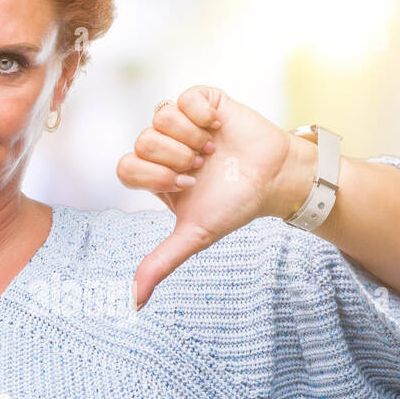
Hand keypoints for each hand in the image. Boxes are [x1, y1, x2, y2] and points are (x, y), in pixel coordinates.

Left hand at [116, 85, 312, 309]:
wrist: (274, 180)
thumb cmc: (234, 205)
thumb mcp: (195, 235)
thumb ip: (162, 262)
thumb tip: (135, 302)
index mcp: (154, 175)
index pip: (125, 167)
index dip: (154, 176)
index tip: (186, 185)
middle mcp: (162, 146)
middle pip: (142, 141)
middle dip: (176, 159)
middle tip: (201, 168)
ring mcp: (181, 121)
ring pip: (161, 116)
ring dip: (191, 138)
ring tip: (212, 151)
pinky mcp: (203, 101)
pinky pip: (186, 96)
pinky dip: (203, 115)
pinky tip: (219, 129)